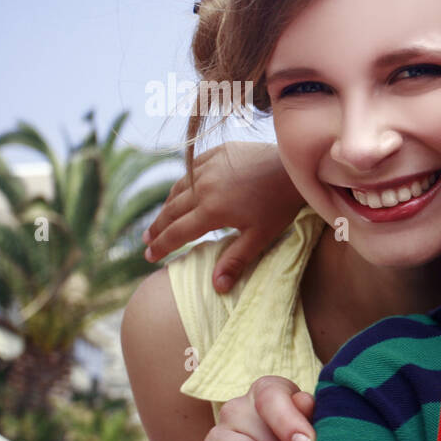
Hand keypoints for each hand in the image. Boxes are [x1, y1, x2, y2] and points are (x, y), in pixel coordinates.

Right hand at [143, 142, 304, 292]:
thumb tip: (217, 287)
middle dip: (157, 229)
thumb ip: (235, 260)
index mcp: (212, 211)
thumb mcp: (260, 237)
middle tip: (147, 242)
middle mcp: (203, 187)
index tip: (150, 257)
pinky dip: (182, 185)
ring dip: (166, 207)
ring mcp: (207, 167)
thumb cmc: (280, 205)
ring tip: (160, 221)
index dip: (161, 246)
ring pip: (177, 190)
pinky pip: (190, 170)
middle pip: (171, 212)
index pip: (177, 233)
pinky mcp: (215, 153)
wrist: (294, 168)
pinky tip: (179, 194)